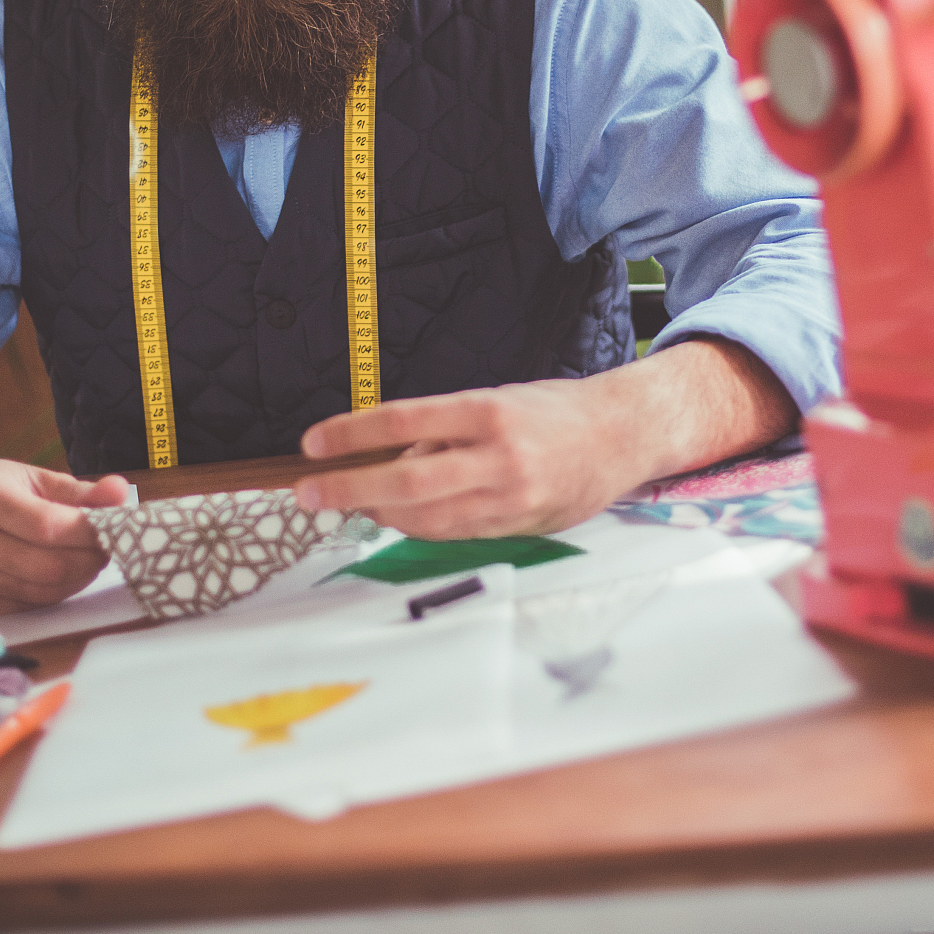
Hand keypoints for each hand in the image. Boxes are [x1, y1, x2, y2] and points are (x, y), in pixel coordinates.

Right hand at [0, 460, 130, 614]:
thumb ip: (79, 491)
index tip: (114, 527)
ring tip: (88, 558)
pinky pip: (29, 605)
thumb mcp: (31, 478)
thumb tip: (120, 494)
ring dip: (77, 579)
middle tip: (107, 547)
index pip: (47, 525)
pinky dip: (55, 592)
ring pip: (41, 591)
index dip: (88, 533)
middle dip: (89, 560)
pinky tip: (62, 573)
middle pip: (46, 566)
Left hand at [294, 338, 797, 540]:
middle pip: (407, 483)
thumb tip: (388, 459)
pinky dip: (419, 526)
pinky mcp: (519, 525)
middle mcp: (498, 457)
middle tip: (308, 493)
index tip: (313, 443)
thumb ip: (444, 431)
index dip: (352, 434)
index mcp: (488, 412)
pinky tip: (398, 517)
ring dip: (380, 514)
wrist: (624, 434)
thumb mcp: (496, 401)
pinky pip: (454, 533)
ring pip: (427, 518)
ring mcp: (510, 498)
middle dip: (350, 490)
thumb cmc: (555, 412)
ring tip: (349, 503)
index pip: (403, 422)